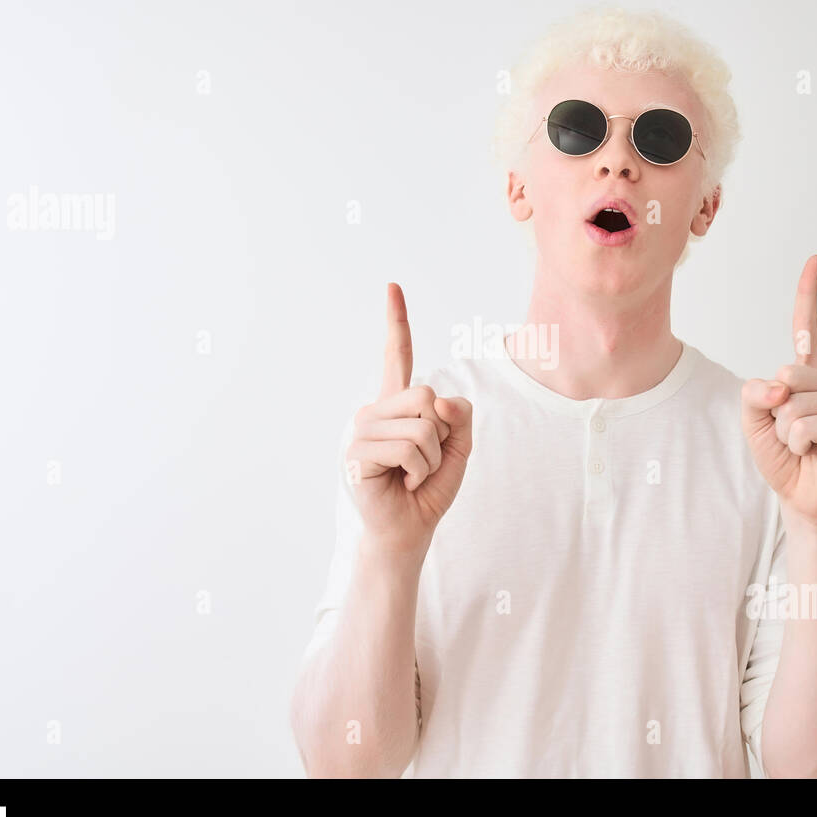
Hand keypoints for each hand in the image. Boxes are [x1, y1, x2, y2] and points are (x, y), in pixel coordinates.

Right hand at [346, 283, 473, 555]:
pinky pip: (408, 448)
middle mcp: (374, 410)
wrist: (408, 530)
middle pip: (425, 395)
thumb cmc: (428, 489)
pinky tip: (402, 482)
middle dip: (440, 434)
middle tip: (423, 461)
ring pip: (420, 425)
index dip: (396, 322)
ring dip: (430, 458)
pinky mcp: (357, 452)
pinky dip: (419, 470)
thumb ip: (459, 416)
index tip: (392, 286)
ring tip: (411, 475)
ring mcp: (361, 430)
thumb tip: (438, 399)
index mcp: (397, 404)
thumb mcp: (458, 447)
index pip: (397, 356)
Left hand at [741, 255, 816, 528]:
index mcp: (808, 374)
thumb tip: (781, 385)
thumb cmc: (782, 456)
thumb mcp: (753, 419)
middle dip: (774, 410)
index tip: (815, 259)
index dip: (809, 293)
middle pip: (785, 374)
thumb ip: (754, 393)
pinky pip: (803, 426)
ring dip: (785, 434)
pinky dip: (796, 445)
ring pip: (791, 405)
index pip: (807, 328)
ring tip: (803, 446)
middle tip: (790, 433)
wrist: (803, 496)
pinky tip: (813, 453)